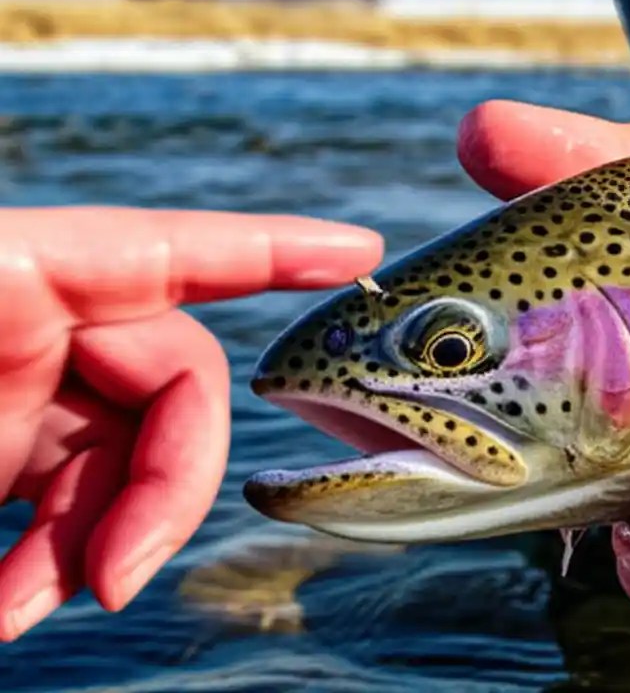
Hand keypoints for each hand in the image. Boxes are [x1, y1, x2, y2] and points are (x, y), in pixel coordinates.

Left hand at [0, 206, 382, 639]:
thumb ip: (4, 460)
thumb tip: (93, 570)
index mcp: (12, 274)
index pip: (168, 250)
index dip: (274, 250)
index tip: (361, 254)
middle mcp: (37, 322)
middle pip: (178, 382)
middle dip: (166, 489)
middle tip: (111, 584)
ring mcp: (26, 387)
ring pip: (136, 452)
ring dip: (101, 544)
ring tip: (14, 612)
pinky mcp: (8, 446)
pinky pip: (80, 495)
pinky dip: (65, 557)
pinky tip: (9, 605)